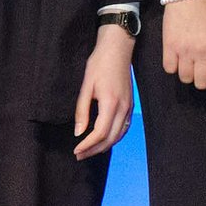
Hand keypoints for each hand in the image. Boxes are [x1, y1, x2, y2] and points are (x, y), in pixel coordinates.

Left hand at [74, 23, 136, 158]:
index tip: (75, 150)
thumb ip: (82, 111)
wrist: (118, 49)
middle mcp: (123, 109)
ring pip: (118, 135)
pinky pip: (123, 128)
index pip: (100, 133)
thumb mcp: (86, 86)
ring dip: (104, 146)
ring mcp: (129, 108)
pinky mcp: (130, 105)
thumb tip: (78, 132)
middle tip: (79, 155)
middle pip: (110, 138)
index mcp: (111, 103)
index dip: (87, 145)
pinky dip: (113, 137)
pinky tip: (103, 139)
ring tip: (89, 150)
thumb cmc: (100, 64)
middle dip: (94, 150)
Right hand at [160, 0, 205, 90]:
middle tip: (199, 69)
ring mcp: (185, 51)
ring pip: (185, 79)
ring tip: (188, 62)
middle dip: (201, 79)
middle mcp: (202, 53)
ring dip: (187, 73)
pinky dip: (173, 66)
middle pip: (201, 84)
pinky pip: (169, 69)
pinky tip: (177, 57)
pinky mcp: (169, 46)